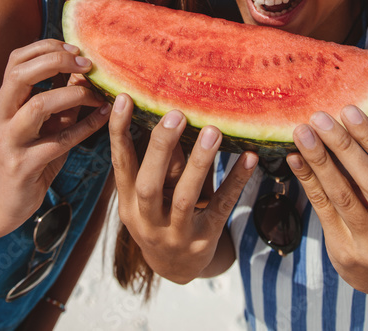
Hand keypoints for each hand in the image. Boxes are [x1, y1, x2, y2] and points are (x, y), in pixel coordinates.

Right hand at [0, 39, 110, 230]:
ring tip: (96, 95)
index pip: (15, 61)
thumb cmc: (32, 156)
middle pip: (20, 75)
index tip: (75, 49)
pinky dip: (86, 127)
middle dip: (56, 62)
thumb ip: (63, 97)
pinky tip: (105, 118)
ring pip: (38, 106)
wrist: (11, 202)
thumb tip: (87, 69)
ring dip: (73, 94)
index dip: (45, 48)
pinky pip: (59, 141)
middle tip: (87, 65)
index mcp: (3, 103)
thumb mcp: (46, 123)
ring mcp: (9, 143)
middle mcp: (0, 119)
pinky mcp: (23, 166)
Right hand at [108, 94, 257, 283]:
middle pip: (149, 183)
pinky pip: (221, 207)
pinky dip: (235, 181)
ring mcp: (175, 233)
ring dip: (199, 163)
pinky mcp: (204, 239)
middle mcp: (147, 219)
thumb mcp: (150, 195)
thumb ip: (158, 162)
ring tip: (213, 131)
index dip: (118, 132)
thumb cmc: (161, 216)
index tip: (123, 99)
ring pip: (185, 197)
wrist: (175, 268)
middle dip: (161, 148)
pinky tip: (249, 158)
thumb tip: (167, 110)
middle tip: (176, 115)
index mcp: (128, 202)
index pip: (120, 163)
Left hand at [289, 105, 367, 300]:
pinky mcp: (345, 255)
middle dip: (344, 146)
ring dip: (320, 160)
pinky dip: (309, 182)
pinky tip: (296, 159)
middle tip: (320, 117)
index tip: (349, 111)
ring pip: (343, 196)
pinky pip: (323, 211)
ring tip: (302, 132)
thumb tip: (352, 120)